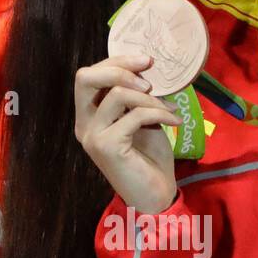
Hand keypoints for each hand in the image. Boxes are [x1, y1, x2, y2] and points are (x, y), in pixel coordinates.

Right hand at [74, 54, 180, 213]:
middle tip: (149, 78)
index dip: (116, 62)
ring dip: (149, 98)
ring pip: (116, 95)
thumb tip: (145, 68)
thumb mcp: (141, 119)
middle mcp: (83, 124)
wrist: (156, 196)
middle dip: (120, 68)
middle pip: (85, 77)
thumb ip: (133, 98)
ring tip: (168, 110)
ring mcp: (92, 136)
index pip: (89, 76)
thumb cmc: (149, 158)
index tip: (146, 61)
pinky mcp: (106, 147)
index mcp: (88, 116)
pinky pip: (134, 115)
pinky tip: (174, 122)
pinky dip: (158, 113)